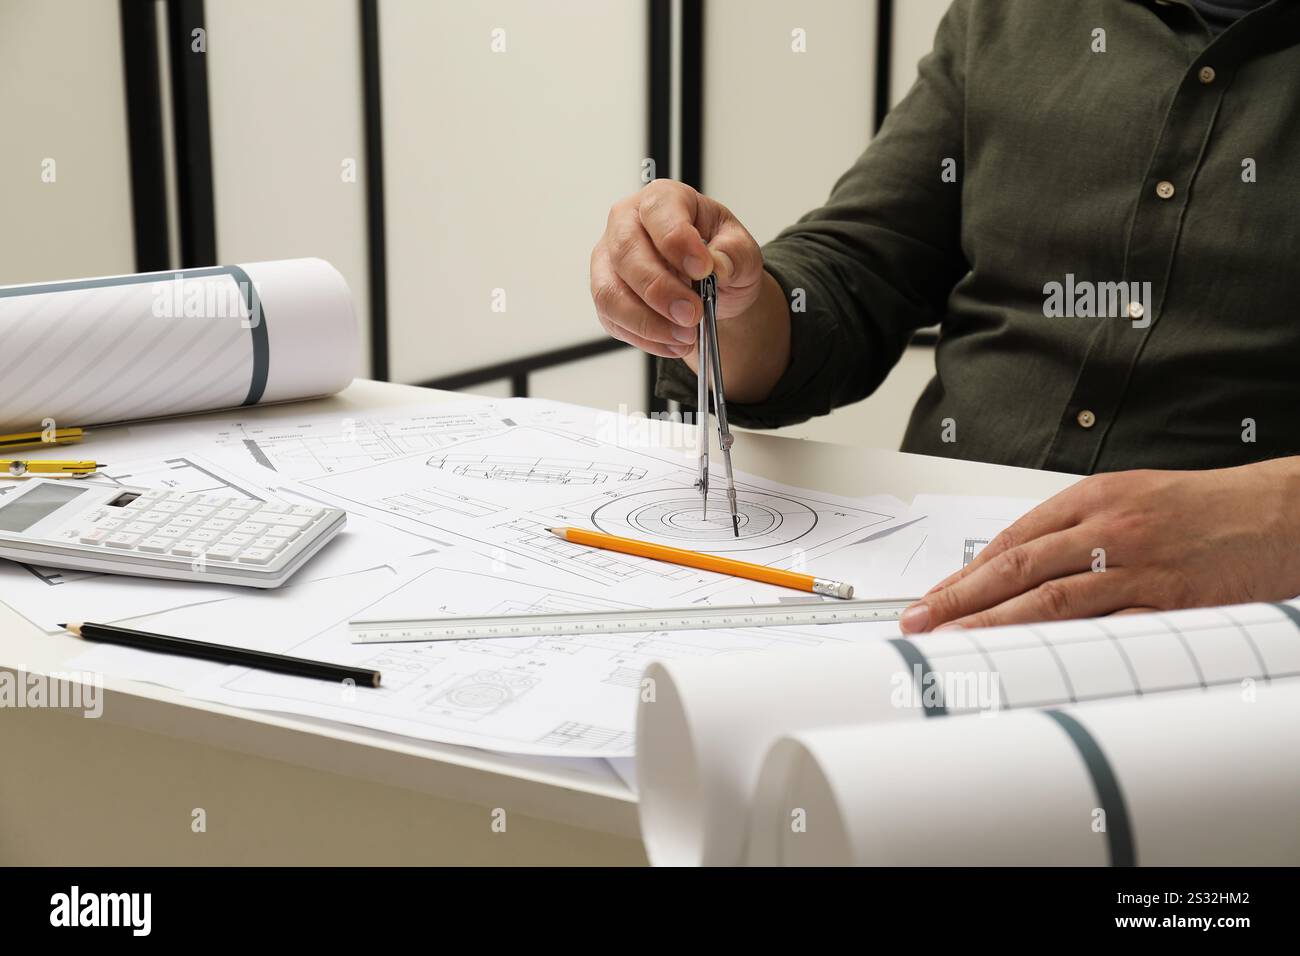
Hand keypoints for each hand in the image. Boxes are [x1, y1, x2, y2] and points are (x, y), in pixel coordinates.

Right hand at [590, 179, 763, 358]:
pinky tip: (673, 343)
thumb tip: (716, 266)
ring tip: (685, 336)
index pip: (659, 212)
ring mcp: (609, 260)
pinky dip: (645, 338)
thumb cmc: (719, 256)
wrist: (711, 287)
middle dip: (660, 290)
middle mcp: (626, 224)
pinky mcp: (605, 294)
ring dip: (648, 322)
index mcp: (663, 199)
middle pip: (626, 253)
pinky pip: (614, 320)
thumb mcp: (742, 250)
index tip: (703, 269)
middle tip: (691, 314)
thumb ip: (734, 255)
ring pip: (610, 292)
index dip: (678, 241)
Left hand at [899, 458, 1299, 632]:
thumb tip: (1012, 567)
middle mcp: (1108, 529)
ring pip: (1050, 600)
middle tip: (919, 622)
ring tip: (953, 645)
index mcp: (1092, 499)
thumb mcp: (1129, 498)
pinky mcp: (1169, 603)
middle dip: (959, 599)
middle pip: (1016, 569)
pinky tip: (1030, 662)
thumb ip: (1072, 529)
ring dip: (993, 626)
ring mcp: (1138, 567)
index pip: (1010, 541)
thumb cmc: (1201, 508)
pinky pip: (1107, 628)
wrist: (1278, 512)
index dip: (963, 574)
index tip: (930, 598)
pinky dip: (1063, 647)